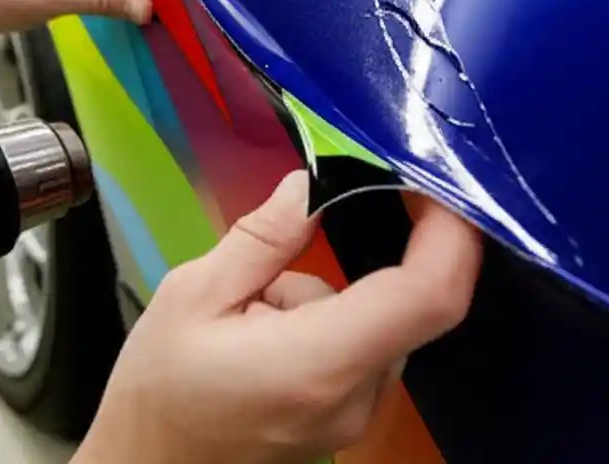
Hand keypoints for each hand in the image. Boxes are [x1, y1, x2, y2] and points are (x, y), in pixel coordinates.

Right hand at [76, 172, 482, 463]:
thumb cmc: (157, 391)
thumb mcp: (192, 295)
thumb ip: (264, 239)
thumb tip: (313, 182)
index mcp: (321, 361)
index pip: (428, 294)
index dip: (450, 233)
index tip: (428, 183)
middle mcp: (358, 396)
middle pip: (399, 304)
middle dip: (343, 268)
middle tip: (264, 275)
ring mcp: (359, 419)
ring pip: (379, 325)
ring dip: (327, 302)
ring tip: (247, 321)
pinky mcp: (350, 426)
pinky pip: (364, 353)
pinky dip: (326, 330)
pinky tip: (263, 347)